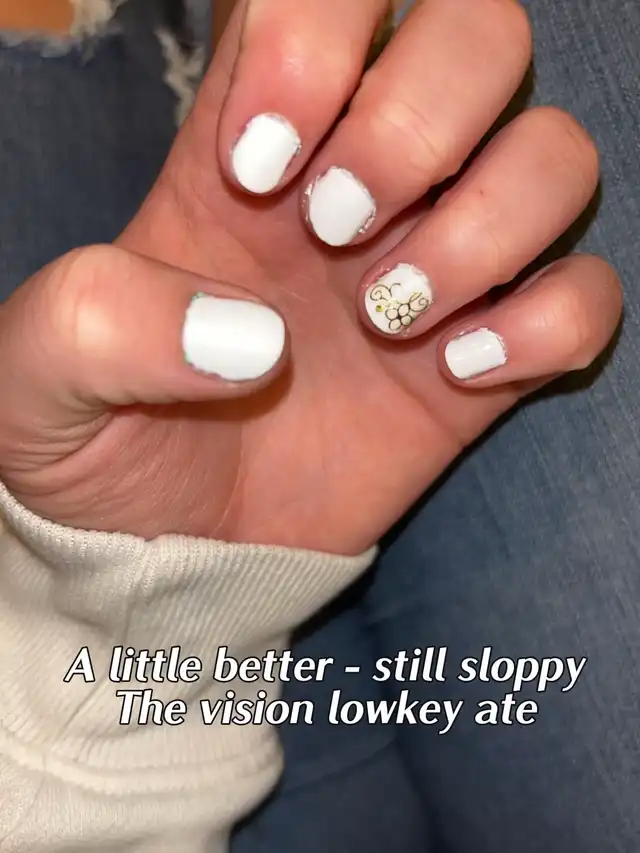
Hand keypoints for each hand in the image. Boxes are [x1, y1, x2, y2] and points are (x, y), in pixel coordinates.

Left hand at [0, 0, 620, 555]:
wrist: (179, 547)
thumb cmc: (107, 449)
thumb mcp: (39, 380)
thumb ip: (95, 324)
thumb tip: (255, 338)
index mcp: (247, 149)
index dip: (315, 40)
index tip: (259, 167)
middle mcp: (362, 183)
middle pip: (480, 33)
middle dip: (418, 122)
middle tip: (335, 230)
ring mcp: (437, 266)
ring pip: (556, 155)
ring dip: (489, 224)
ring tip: (390, 312)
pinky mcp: (487, 357)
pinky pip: (584, 297)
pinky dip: (546, 324)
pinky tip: (459, 373)